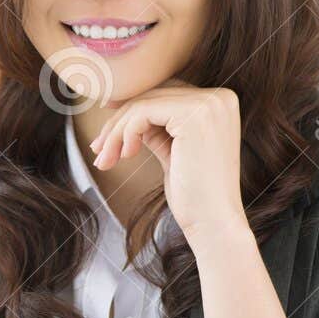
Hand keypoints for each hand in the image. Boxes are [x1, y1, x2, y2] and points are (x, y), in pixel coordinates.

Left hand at [89, 79, 246, 243]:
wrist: (213, 224)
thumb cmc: (194, 197)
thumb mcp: (172, 152)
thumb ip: (156, 129)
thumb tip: (126, 112)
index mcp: (220, 103)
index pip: (166, 94)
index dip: (132, 109)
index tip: (106, 128)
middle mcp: (220, 98)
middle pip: (153, 96)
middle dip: (118, 123)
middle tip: (98, 150)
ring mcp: (209, 104)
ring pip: (144, 104)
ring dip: (116, 132)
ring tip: (104, 159)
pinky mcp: (195, 114)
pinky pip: (143, 112)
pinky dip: (125, 132)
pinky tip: (124, 155)